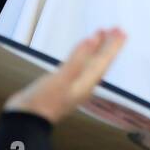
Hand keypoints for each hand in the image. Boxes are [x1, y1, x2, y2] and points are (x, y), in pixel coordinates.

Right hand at [4, 27, 126, 123]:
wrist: (26, 120)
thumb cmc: (44, 101)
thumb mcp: (62, 78)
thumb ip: (78, 59)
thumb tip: (93, 39)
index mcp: (87, 82)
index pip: (104, 60)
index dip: (114, 45)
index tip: (122, 31)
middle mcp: (83, 83)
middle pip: (101, 61)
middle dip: (108, 45)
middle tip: (116, 29)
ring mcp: (72, 84)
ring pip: (90, 63)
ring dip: (96, 49)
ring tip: (100, 35)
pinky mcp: (61, 84)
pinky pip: (78, 66)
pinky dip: (83, 56)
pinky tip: (80, 53)